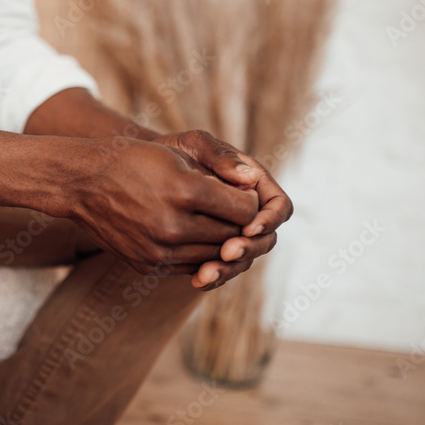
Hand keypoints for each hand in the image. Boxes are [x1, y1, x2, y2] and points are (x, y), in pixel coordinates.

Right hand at [63, 137, 258, 275]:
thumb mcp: (176, 153)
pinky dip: (198, 254)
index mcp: (184, 191)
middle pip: (231, 236)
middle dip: (238, 224)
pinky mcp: (147, 265)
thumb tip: (254, 188)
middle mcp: (172, 225)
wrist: (81, 183)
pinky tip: (193, 237)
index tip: (242, 194)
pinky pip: (188, 267)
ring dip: (220, 242)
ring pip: (213, 256)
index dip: (248, 202)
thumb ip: (219, 171)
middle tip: (232, 211)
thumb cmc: (132, 159)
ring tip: (214, 223)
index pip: (245, 210)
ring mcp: (158, 250)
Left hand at [153, 131, 293, 289]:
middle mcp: (249, 213)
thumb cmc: (176, 151)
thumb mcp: (196, 144)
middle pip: (265, 239)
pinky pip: (221, 267)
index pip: (279, 206)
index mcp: (256, 186)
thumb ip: (221, 157)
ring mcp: (232, 234)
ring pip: (244, 259)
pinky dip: (212, 276)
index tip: (250, 227)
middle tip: (227, 253)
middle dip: (249, 249)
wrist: (144, 172)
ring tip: (206, 273)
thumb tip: (249, 177)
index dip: (270, 219)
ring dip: (229, 269)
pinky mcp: (213, 249)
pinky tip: (197, 280)